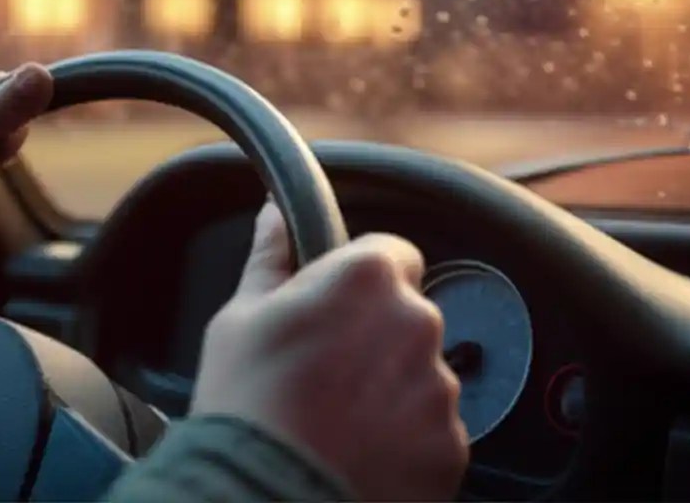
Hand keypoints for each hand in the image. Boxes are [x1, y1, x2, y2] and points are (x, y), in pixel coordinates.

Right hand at [191, 203, 467, 499]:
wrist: (267, 496)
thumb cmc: (246, 405)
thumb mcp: (238, 319)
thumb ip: (270, 258)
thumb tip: (275, 215)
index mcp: (366, 278)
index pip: (392, 252)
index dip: (361, 279)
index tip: (337, 307)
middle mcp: (417, 323)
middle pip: (409, 315)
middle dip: (377, 337)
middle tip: (326, 371)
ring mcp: (439, 387)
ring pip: (422, 375)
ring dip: (393, 389)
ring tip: (340, 419)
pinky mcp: (451, 445)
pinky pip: (432, 430)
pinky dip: (405, 440)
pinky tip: (360, 451)